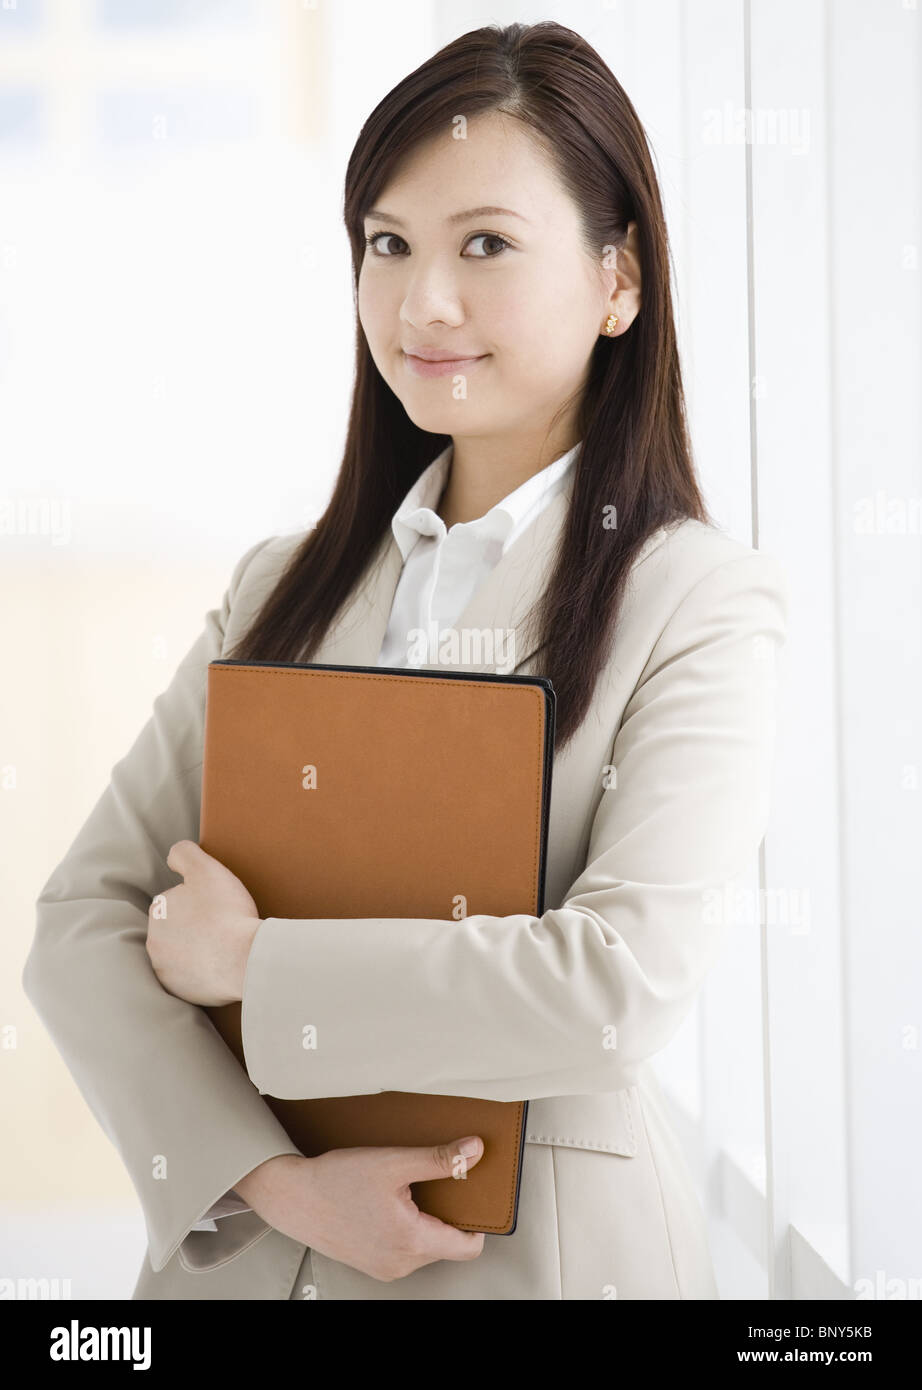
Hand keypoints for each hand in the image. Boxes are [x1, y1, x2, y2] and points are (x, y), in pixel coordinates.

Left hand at [146, 840, 260, 1005]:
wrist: (243, 959)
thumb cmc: (226, 912)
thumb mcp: (206, 869)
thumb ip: (184, 854)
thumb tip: (173, 855)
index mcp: (158, 911)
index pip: (175, 900)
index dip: (199, 899)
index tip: (218, 904)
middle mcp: (154, 941)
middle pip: (177, 928)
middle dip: (195, 926)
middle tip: (223, 925)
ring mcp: (166, 970)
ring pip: (182, 954)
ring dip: (197, 949)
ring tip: (224, 947)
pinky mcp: (180, 992)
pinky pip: (190, 978)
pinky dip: (202, 972)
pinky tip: (222, 966)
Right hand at [235, 1137, 486, 1282]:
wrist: (292, 1196)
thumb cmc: (336, 1180)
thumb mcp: (393, 1162)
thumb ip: (439, 1159)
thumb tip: (475, 1152)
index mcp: (411, 1242)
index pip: (469, 1246)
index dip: (478, 1220)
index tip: (474, 1195)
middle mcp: (401, 1263)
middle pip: (448, 1244)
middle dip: (449, 1213)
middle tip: (438, 1181)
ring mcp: (385, 1267)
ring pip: (426, 1245)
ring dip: (426, 1218)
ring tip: (409, 1188)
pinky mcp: (372, 1263)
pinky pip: (405, 1248)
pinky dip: (407, 1226)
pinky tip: (391, 1200)